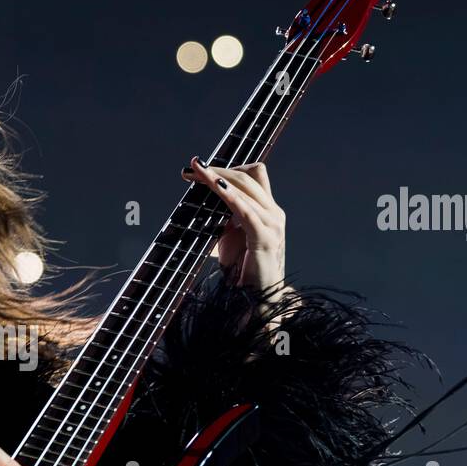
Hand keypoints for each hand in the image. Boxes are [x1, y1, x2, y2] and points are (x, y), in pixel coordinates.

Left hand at [181, 158, 287, 295]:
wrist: (257, 298)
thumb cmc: (243, 270)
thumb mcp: (230, 237)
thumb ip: (224, 218)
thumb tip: (204, 202)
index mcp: (267, 210)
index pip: (250, 177)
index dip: (225, 169)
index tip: (198, 170)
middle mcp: (274, 213)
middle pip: (247, 176)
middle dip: (217, 170)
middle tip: (192, 167)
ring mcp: (272, 224)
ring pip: (245, 187)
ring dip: (218, 178)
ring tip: (197, 173)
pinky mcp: (265, 237)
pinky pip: (245, 209)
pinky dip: (229, 195)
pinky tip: (216, 187)